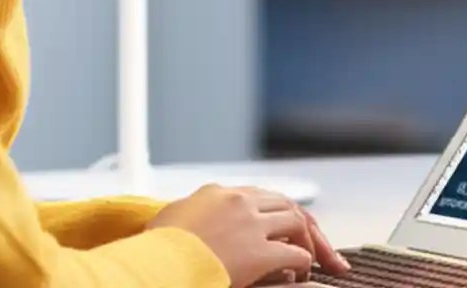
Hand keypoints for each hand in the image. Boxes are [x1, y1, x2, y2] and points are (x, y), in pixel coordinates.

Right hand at [148, 185, 349, 286]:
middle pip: (283, 203)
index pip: (257, 195)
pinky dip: (303, 262)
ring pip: (296, 221)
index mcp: (216, 193)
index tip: (283, 224)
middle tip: (310, 242)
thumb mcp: (168, 219)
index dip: (274, 211)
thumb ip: (188, 213)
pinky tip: (300, 274)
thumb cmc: (156, 250)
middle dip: (302, 223)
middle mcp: (238, 202)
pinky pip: (295, 253)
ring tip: (307, 259)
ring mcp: (250, 225)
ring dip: (307, 241)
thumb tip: (187, 216)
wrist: (158, 265)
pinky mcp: (259, 252)